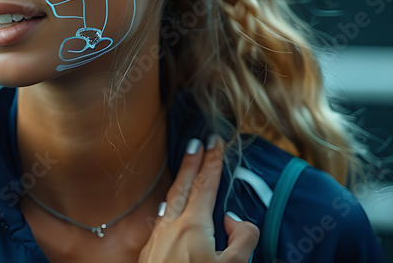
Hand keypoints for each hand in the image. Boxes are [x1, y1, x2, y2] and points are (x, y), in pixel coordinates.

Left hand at [138, 136, 259, 262]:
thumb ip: (242, 238)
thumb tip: (232, 218)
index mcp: (193, 225)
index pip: (206, 185)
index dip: (213, 161)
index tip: (217, 141)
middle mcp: (171, 225)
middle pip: (184, 185)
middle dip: (193, 161)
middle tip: (199, 141)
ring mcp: (157, 236)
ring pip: (170, 199)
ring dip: (181, 179)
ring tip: (187, 164)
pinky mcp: (150, 250)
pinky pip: (163, 216)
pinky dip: (172, 202)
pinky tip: (173, 206)